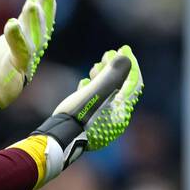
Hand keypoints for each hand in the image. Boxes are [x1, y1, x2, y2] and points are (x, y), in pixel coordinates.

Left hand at [0, 0, 55, 144]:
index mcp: (17, 47)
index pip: (31, 25)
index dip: (39, 9)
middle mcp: (24, 54)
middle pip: (39, 30)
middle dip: (44, 12)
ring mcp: (21, 64)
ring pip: (33, 40)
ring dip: (33, 22)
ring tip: (32, 4)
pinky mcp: (14, 73)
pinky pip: (20, 54)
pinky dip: (17, 39)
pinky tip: (11, 24)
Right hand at [34, 46, 141, 179]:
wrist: (56, 140)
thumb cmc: (77, 116)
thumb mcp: (95, 92)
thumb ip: (112, 75)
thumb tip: (125, 56)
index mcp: (120, 112)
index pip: (133, 83)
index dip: (130, 64)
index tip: (123, 49)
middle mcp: (114, 118)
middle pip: (120, 88)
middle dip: (114, 69)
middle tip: (107, 54)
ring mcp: (100, 122)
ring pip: (107, 94)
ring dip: (102, 77)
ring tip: (94, 67)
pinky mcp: (86, 123)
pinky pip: (95, 102)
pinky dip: (93, 89)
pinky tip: (84, 83)